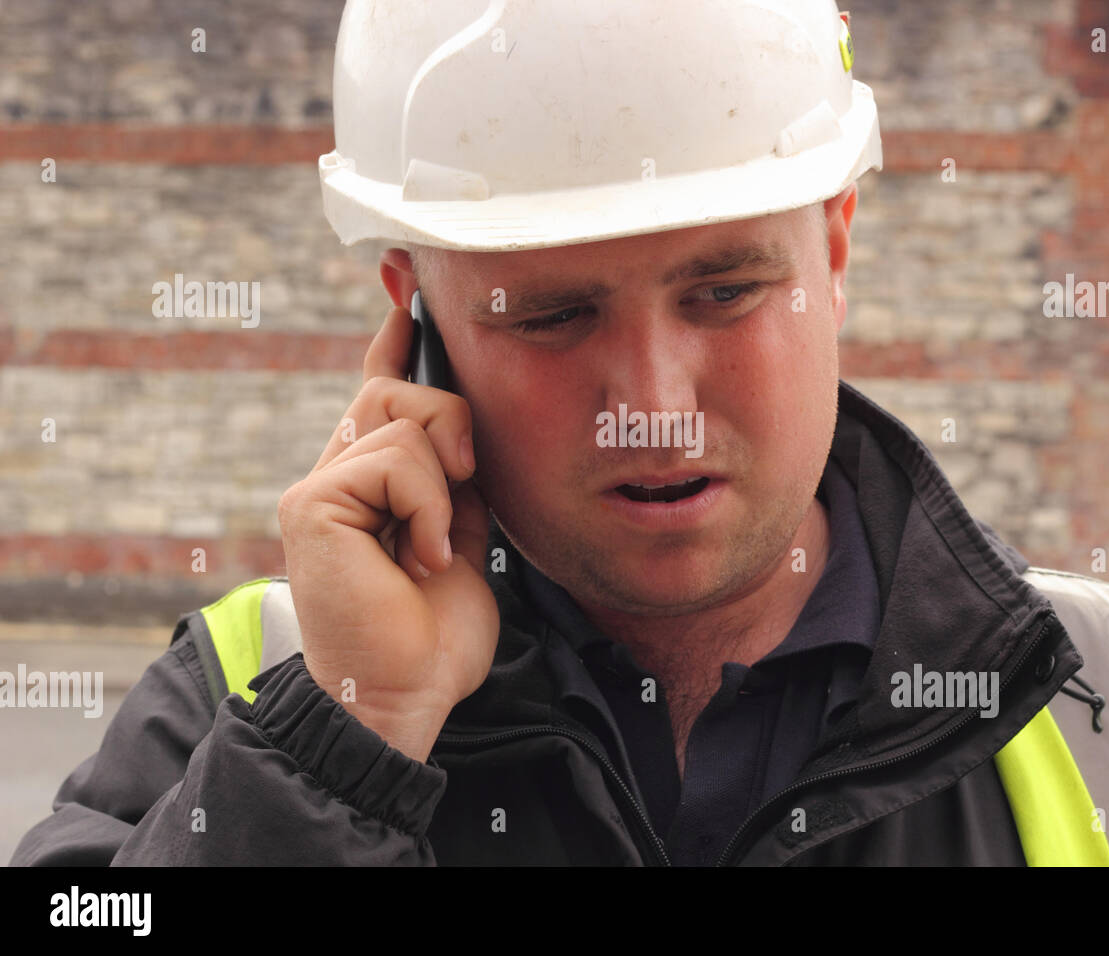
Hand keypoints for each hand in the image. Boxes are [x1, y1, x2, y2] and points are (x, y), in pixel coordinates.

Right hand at [277, 304, 498, 760]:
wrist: (405, 694)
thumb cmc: (434, 632)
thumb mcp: (463, 536)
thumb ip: (455, 479)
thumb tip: (462, 429)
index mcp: (372, 478)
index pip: (379, 384)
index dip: (394, 334)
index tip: (405, 281)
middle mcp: (336, 471)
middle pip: (393, 386)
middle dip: (449, 416)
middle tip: (466, 479)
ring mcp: (319, 484)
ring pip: (400, 417)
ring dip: (445, 482)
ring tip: (435, 545)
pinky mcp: (314, 502)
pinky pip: (396, 459)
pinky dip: (429, 507)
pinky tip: (418, 557)